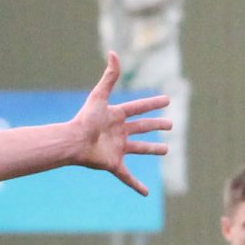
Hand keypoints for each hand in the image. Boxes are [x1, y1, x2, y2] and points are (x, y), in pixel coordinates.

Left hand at [69, 52, 171, 196]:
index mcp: (117, 116)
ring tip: (166, 150)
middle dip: (156, 126)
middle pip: (142, 127)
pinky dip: (136, 185)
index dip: (153, 104)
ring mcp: (117, 149)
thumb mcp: (99, 96)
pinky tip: (146, 192)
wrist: (73, 142)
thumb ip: (109, 76)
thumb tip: (113, 53)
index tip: (167, 100)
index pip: (139, 108)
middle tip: (170, 125)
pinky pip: (127, 176)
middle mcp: (119, 132)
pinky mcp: (113, 164)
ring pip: (140, 149)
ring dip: (153, 149)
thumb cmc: (85, 119)